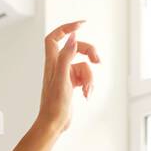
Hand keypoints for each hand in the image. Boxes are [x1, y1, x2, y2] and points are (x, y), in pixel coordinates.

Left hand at [8, 21, 99, 150]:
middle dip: (89, 52)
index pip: (54, 38)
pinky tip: (87, 95)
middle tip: (99, 60)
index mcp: (52, 63)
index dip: (66, 28)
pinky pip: (84, 78)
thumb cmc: (54, 105)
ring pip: (83, 66)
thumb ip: (66, 57)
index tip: (82, 25)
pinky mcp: (70, 84)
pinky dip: (88, 84)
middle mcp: (57, 67)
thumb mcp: (62, 79)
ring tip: (87, 91)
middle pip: (76, 48)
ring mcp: (65, 75)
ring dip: (90, 78)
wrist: (53, 124)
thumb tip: (72, 37)